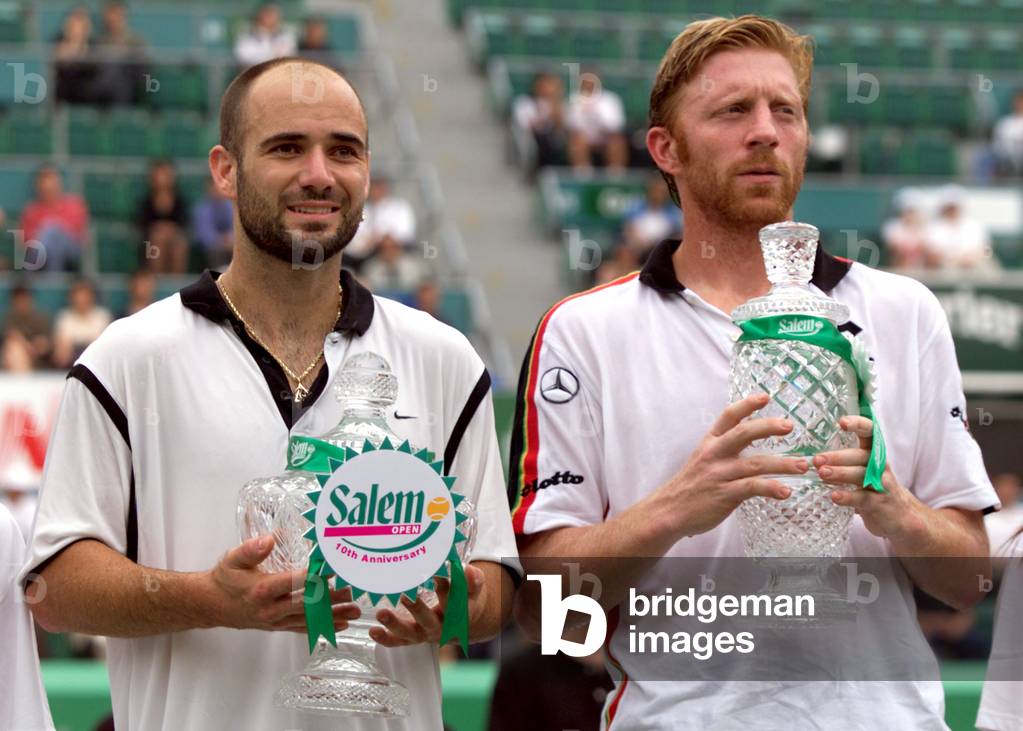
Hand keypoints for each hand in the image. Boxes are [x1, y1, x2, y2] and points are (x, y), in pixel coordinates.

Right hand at [206, 536, 359, 632]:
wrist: (211, 605)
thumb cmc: (225, 579)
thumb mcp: (233, 559)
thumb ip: (251, 549)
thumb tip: (270, 539)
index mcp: (262, 590)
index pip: (294, 582)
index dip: (315, 575)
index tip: (335, 568)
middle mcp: (271, 609)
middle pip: (307, 604)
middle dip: (332, 599)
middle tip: (353, 591)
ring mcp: (276, 621)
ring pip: (309, 619)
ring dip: (334, 615)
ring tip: (356, 611)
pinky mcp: (278, 626)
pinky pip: (304, 628)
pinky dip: (324, 627)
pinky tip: (342, 624)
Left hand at [369, 564, 485, 647]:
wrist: (461, 622)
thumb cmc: (464, 599)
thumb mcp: (473, 589)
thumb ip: (473, 580)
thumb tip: (468, 571)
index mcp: (457, 614)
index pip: (451, 601)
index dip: (444, 588)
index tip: (435, 575)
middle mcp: (440, 627)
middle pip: (428, 620)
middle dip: (416, 609)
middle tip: (406, 595)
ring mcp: (424, 634)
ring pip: (409, 633)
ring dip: (394, 624)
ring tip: (381, 613)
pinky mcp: (411, 638)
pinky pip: (398, 642)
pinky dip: (385, 639)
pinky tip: (374, 630)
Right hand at [654, 392, 809, 538]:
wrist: (667, 512)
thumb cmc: (689, 486)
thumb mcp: (702, 459)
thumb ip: (723, 448)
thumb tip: (751, 438)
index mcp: (709, 443)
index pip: (728, 416)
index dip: (747, 404)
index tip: (765, 397)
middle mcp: (714, 454)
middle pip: (743, 433)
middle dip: (768, 427)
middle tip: (789, 426)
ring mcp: (719, 474)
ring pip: (755, 463)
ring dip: (782, 464)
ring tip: (802, 466)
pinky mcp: (724, 495)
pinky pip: (752, 488)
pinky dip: (771, 488)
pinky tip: (786, 492)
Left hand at [816, 415, 918, 539]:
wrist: (901, 515)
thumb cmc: (873, 488)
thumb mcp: (862, 470)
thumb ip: (843, 461)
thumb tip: (810, 455)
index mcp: (873, 454)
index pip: (870, 433)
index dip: (858, 424)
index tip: (842, 422)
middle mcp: (879, 466)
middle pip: (860, 456)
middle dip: (837, 457)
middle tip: (816, 459)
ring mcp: (882, 485)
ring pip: (861, 476)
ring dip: (840, 474)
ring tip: (822, 473)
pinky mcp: (879, 504)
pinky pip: (863, 498)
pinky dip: (848, 497)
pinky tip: (834, 496)